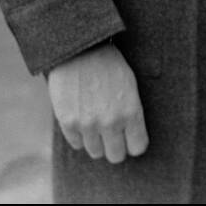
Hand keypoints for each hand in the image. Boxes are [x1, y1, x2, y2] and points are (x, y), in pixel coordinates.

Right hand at [47, 43, 148, 161]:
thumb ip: (132, 112)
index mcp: (131, 111)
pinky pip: (76, 144)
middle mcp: (111, 122)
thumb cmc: (109, 64)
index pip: (137, 147)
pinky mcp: (68, 122)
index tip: (130, 137)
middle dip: (116, 146)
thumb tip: (131, 138)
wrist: (80, 50)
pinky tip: (82, 118)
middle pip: (116, 156)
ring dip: (97, 141)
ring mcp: (88, 124)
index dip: (134, 143)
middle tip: (112, 134)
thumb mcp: (130, 85)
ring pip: (96, 152)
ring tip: (96, 122)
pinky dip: (80, 135)